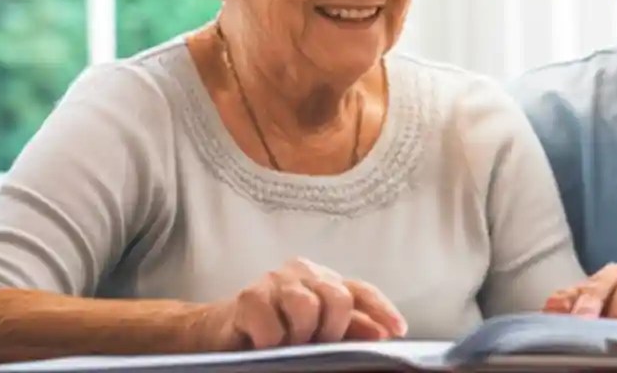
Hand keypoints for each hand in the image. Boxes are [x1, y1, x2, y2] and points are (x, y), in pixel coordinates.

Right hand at [185, 257, 407, 350]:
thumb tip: (381, 333)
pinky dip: (272, 343)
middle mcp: (302, 272)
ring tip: (288, 343)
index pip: (360, 290)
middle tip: (317, 344)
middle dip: (333, 329)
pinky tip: (264, 344)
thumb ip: (348, 329)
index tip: (398, 331)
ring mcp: (275, 281)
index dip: (382, 309)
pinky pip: (272, 327)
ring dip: (300, 335)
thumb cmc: (274, 330)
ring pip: (306, 307)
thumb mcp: (315, 330)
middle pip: (337, 297)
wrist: (219, 331)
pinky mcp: (248, 297)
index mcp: (323, 280)